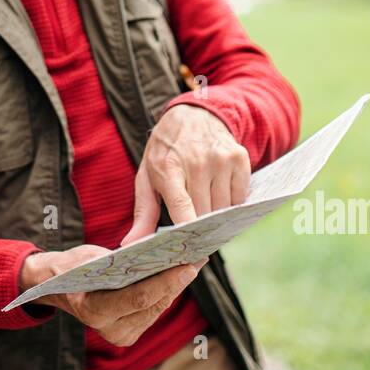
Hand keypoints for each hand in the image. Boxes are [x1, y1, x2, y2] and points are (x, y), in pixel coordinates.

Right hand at [18, 246, 207, 346]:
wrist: (60, 287)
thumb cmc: (74, 266)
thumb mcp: (91, 256)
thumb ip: (120, 259)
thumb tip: (158, 250)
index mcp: (94, 309)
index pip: (139, 297)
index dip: (166, 281)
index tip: (188, 265)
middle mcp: (110, 329)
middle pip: (153, 304)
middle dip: (177, 280)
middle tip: (198, 258)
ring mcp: (121, 335)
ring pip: (158, 307)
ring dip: (176, 285)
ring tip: (195, 262)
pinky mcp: (130, 334)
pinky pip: (154, 310)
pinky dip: (167, 291)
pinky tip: (180, 273)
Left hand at [120, 104, 250, 245]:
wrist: (192, 115)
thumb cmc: (165, 152)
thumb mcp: (147, 177)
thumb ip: (143, 213)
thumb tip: (130, 244)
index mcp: (169, 169)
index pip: (182, 209)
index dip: (187, 234)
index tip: (188, 254)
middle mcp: (197, 162)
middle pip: (205, 213)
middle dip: (199, 227)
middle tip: (193, 230)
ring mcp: (220, 159)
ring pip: (224, 208)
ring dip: (215, 214)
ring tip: (203, 203)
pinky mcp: (239, 157)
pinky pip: (239, 196)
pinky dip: (231, 201)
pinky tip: (218, 190)